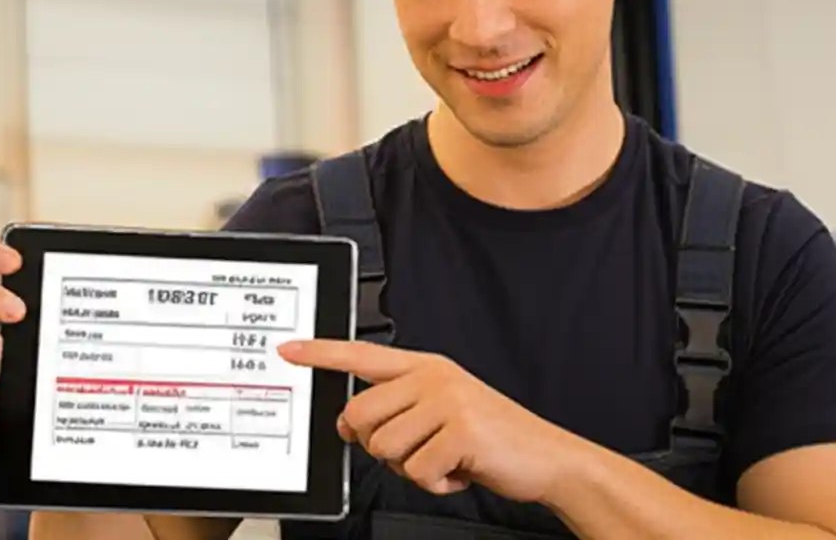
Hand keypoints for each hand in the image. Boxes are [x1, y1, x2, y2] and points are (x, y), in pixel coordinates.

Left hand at [278, 340, 576, 502]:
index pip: (361, 354)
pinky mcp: (460, 431)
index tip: (288, 351)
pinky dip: (436, 483)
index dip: (321, 353)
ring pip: (383, 447)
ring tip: (445, 458)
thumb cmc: (491, 438)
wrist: (547, 457)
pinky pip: (416, 471)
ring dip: (411, 468)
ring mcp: (447, 401)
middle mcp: (433, 377)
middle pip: (359, 414)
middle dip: (376, 445)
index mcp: (426, 367)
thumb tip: (347, 424)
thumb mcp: (443, 410)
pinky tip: (459, 470)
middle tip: (414, 450)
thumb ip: (397, 409)